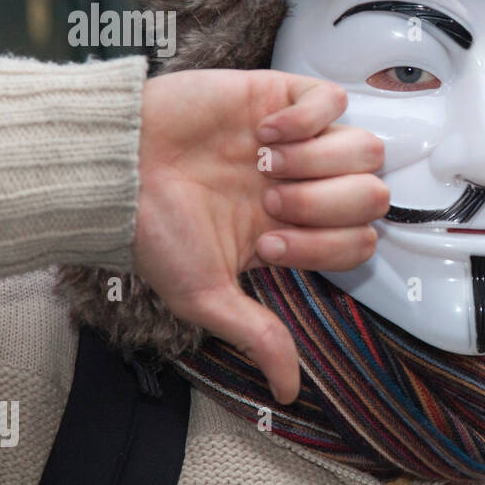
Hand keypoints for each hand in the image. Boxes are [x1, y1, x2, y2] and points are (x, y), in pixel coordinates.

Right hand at [133, 69, 387, 403]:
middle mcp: (305, 184)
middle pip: (374, 194)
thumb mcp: (204, 295)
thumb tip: (290, 390)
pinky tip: (262, 131)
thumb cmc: (148, 229)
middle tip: (270, 202)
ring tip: (266, 165)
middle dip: (325, 205)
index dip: (324, 246)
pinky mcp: (280, 95)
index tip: (267, 243)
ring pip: (365, 147)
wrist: (109, 167)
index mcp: (295, 230)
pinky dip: (306, 119)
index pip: (361, 240)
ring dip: (318, 161)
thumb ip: (257, 336)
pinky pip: (334, 99)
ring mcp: (298, 139)